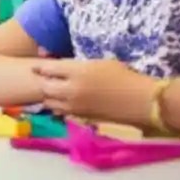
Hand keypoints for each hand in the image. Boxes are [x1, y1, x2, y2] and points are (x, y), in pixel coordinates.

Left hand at [32, 59, 155, 124]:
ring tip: (52, 89)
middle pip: (44, 87)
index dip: (40, 66)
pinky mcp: (80, 117)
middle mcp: (71, 90)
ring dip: (48, 96)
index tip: (37, 64)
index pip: (47, 69)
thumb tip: (60, 65)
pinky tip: (62, 101)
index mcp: (77, 72)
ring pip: (49, 102)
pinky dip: (57, 106)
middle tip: (43, 77)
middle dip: (41, 82)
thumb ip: (77, 65)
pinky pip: (60, 112)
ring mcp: (74, 106)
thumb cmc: (125, 76)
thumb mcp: (99, 63)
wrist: (141, 101)